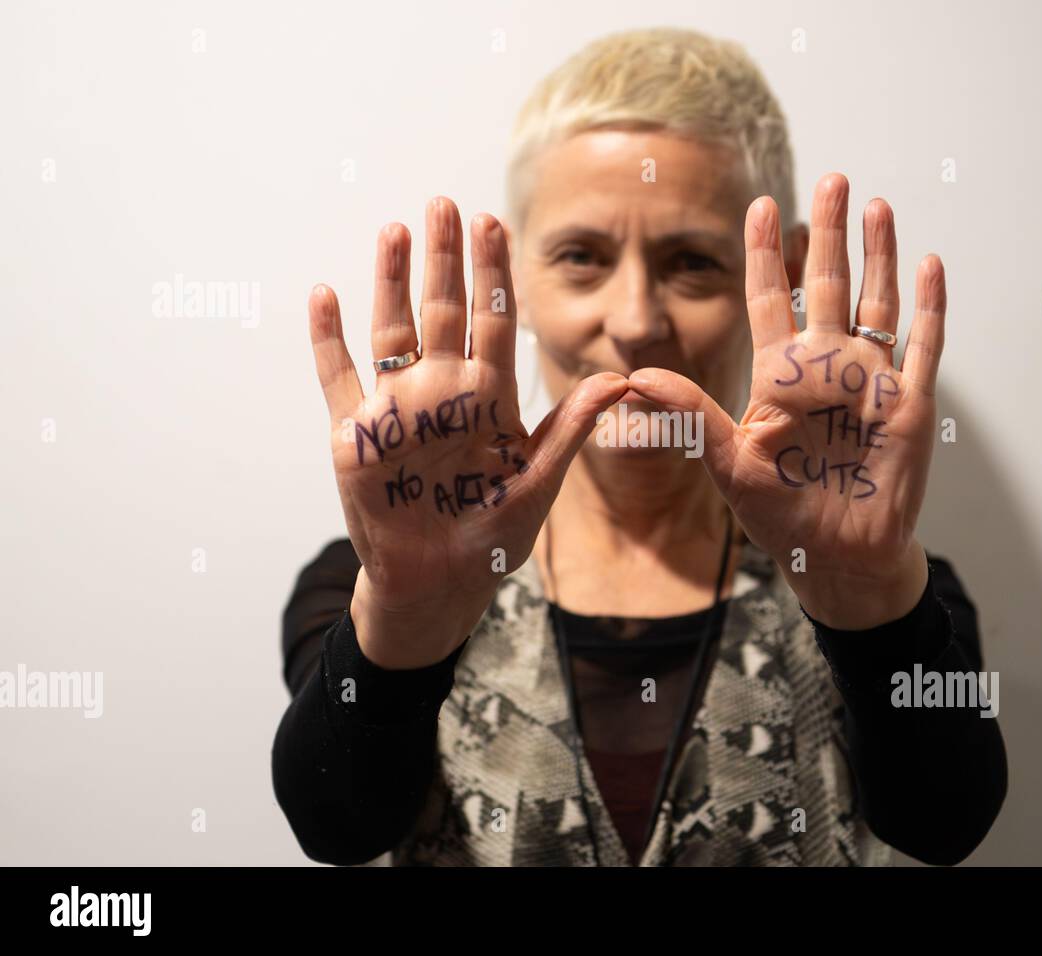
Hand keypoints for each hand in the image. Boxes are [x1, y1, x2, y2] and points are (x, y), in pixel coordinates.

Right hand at [309, 198, 627, 666]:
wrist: (437, 583)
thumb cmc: (491, 536)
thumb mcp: (538, 482)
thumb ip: (573, 428)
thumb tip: (625, 379)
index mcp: (488, 397)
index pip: (493, 322)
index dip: (493, 274)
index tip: (493, 223)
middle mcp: (442, 391)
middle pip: (443, 311)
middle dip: (445, 259)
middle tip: (444, 205)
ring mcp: (396, 409)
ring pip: (391, 330)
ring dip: (390, 281)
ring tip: (393, 230)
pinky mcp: (355, 435)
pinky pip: (338, 378)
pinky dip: (328, 340)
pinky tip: (325, 294)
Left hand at [628, 174, 945, 629]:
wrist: (838, 559)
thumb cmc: (781, 515)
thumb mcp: (730, 464)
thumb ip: (691, 415)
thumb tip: (636, 378)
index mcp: (781, 376)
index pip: (771, 300)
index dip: (767, 254)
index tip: (760, 204)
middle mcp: (827, 368)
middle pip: (828, 285)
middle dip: (829, 234)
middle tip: (832, 180)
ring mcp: (871, 382)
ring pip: (876, 302)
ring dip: (878, 255)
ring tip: (876, 206)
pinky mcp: (909, 403)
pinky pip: (922, 345)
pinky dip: (928, 305)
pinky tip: (929, 263)